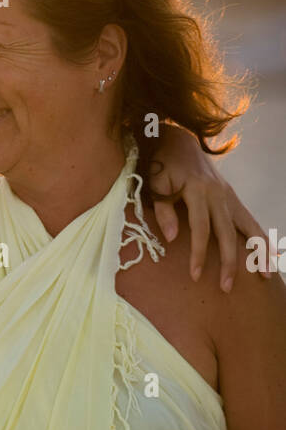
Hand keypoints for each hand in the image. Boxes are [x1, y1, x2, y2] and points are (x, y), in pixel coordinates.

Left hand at [150, 126, 271, 291]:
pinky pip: (250, 221)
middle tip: (226, 287)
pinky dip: (262, 237)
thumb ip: (164, 210)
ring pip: (248, 226)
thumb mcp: (156, 184)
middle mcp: (218, 195)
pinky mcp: (233, 199)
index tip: (195, 275)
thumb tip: (170, 238)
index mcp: (198, 191)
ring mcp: (229, 197)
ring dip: (258, 251)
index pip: (200, 229)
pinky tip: (272, 254)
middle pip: (227, 233)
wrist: (180, 142)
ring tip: (266, 274)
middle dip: (228, 262)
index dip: (198, 253)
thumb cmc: (163, 167)